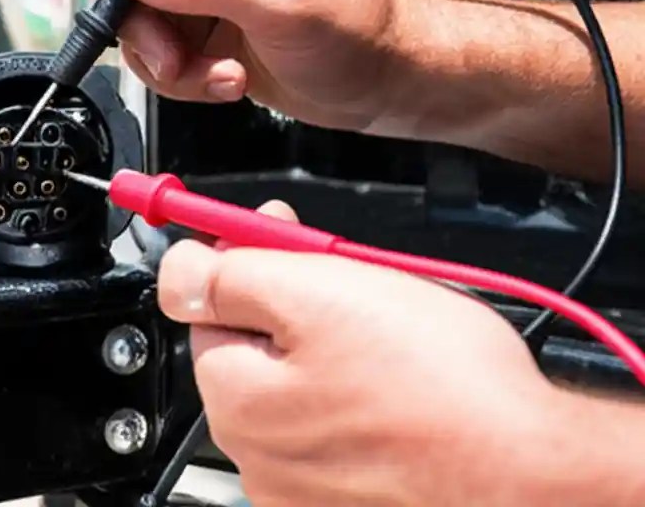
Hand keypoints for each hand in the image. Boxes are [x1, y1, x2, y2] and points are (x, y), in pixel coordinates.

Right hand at [90, 0, 418, 132]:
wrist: (383, 82)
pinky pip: (151, 46)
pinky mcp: (196, 19)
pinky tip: (224, 77)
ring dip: (165, 57)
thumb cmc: (363, 25)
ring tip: (216, 72)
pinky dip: (179, 74)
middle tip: (170, 54)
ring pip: (133, 10)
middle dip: (143, 16)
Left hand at [156, 201, 575, 505]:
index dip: (245, 258)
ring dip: (330, 358)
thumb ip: (231, 274)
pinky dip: (360, 408)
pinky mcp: (347, 501)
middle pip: (251, 351)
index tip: (272, 234)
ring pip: (299, 391)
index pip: (204, 305)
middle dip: (294, 310)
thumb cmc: (444, 388)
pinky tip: (401, 397)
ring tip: (394, 352)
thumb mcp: (324, 289)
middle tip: (356, 289)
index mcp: (236, 399)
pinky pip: (336, 434)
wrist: (534, 474)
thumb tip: (180, 265)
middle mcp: (256, 456)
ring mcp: (301, 489)